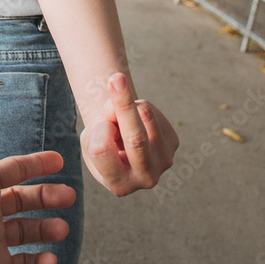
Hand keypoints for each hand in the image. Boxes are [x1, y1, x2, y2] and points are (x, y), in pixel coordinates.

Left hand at [0, 111, 75, 263]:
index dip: (36, 164)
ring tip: (62, 228)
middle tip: (69, 195)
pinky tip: (49, 258)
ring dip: (47, 228)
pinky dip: (40, 262)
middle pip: (25, 199)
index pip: (14, 170)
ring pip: (28, 231)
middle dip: (48, 196)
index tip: (59, 160)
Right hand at [80, 73, 178, 196]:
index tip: (98, 121)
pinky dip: (138, 108)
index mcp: (119, 185)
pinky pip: (152, 111)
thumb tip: (131, 98)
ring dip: (126, 106)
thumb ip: (104, 125)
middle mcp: (146, 178)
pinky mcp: (173, 142)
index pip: (103, 150)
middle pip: (136, 139)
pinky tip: (136, 121)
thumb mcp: (91, 137)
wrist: (120, 144)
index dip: (99, 131)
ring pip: (144, 115)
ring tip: (120, 119)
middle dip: (124, 106)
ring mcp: (164, 161)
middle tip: (116, 78)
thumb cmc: (100, 141)